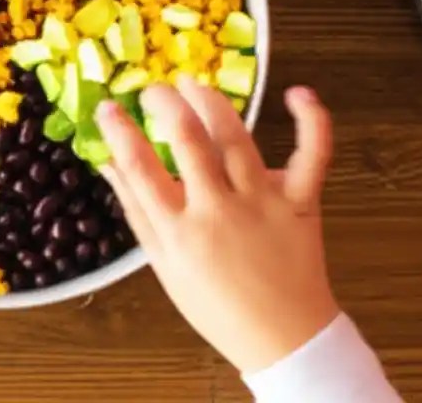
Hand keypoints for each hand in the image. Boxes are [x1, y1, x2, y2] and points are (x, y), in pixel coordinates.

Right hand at [96, 79, 337, 373]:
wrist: (282, 336)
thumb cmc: (216, 304)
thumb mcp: (163, 264)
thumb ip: (137, 211)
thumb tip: (109, 162)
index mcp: (180, 230)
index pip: (140, 166)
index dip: (119, 130)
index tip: (108, 106)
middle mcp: (218, 209)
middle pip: (188, 139)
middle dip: (165, 102)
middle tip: (154, 90)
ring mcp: (262, 202)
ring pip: (235, 136)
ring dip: (210, 101)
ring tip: (192, 85)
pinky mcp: (300, 201)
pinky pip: (313, 154)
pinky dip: (311, 120)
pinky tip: (298, 94)